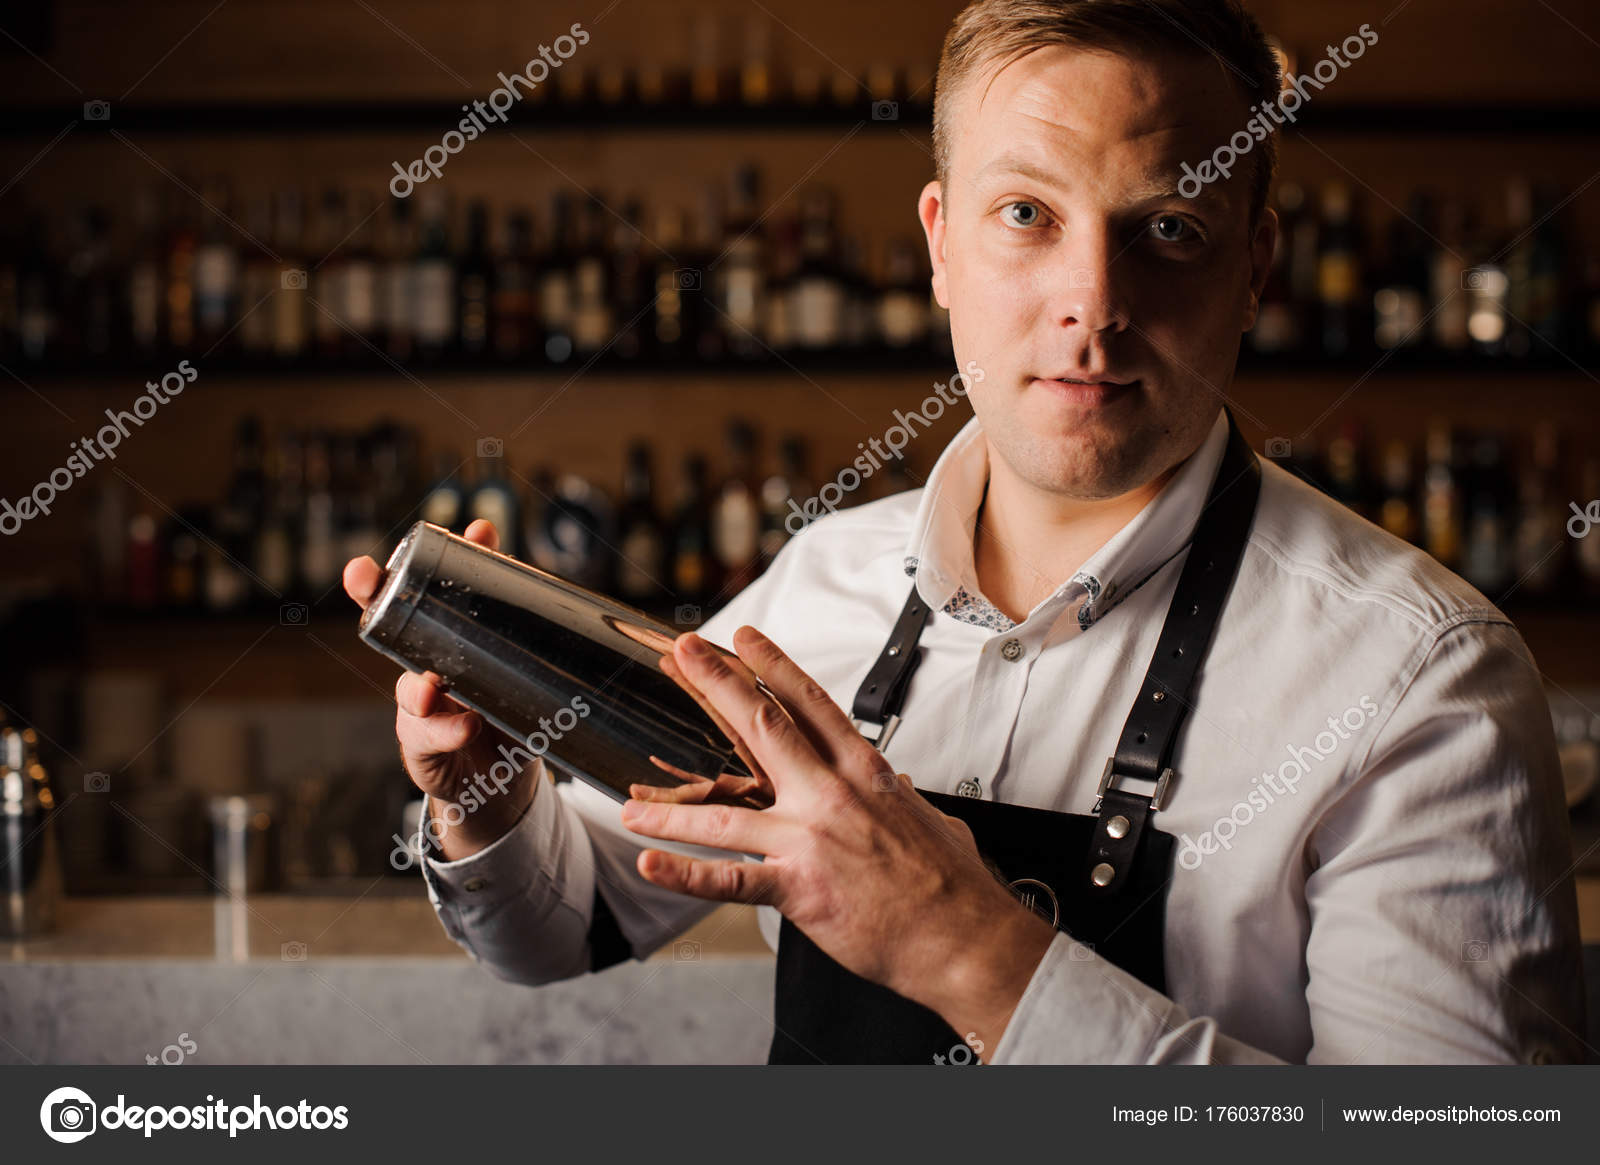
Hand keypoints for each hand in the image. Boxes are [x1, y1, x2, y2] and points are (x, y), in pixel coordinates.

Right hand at [343, 519, 538, 857]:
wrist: (498, 775)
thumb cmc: (502, 702)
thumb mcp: (507, 653)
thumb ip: (498, 601)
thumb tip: (485, 530)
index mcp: (435, 639)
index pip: (405, 600)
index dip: (384, 578)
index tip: (367, 561)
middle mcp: (418, 666)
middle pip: (386, 629)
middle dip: (373, 600)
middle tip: (363, 576)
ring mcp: (416, 706)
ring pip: (408, 689)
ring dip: (417, 687)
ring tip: (432, 688)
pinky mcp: (422, 744)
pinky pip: (429, 735)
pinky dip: (448, 730)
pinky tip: (467, 726)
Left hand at [619, 625, 1054, 1054]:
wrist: (963, 938)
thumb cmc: (953, 887)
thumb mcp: (931, 821)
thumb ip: (904, 800)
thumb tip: (900, 788)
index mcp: (866, 773)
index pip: (810, 704)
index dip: (772, 666)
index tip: (743, 640)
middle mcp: (832, 796)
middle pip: (762, 726)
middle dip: (715, 686)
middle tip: (681, 657)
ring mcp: (810, 839)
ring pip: (725, 814)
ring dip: (671, 811)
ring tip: (628, 807)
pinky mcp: (799, 887)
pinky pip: (730, 879)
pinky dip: (684, 873)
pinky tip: (651, 863)